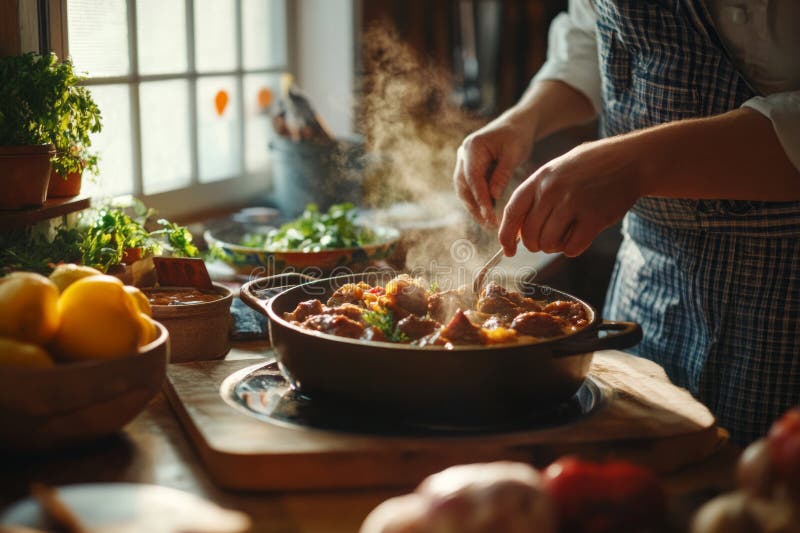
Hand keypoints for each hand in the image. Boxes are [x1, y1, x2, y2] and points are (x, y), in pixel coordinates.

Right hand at [453, 115, 536, 227]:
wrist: (516, 124)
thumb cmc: (517, 136)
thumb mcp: (514, 154)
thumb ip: (502, 174)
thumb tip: (492, 197)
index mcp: (472, 148)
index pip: (473, 178)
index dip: (480, 199)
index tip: (489, 216)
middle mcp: (463, 155)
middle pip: (463, 186)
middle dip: (474, 207)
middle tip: (489, 225)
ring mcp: (464, 161)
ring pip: (464, 190)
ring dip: (474, 207)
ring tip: (488, 223)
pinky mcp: (469, 168)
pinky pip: (470, 188)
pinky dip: (478, 201)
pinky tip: (488, 213)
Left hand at [498, 135, 643, 256]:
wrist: (630, 160)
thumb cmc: (590, 167)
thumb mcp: (557, 170)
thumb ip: (536, 196)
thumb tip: (517, 231)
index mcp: (540, 178)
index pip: (512, 212)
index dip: (506, 236)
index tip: (509, 250)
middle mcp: (553, 191)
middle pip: (530, 234)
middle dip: (536, 244)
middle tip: (547, 240)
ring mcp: (573, 204)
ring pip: (548, 244)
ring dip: (555, 246)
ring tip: (566, 234)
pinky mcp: (594, 219)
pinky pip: (571, 248)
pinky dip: (572, 248)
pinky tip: (580, 236)